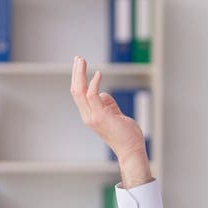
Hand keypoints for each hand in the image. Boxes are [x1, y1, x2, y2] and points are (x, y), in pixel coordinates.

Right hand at [70, 56, 152, 186]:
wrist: (131, 150)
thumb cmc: (127, 135)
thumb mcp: (116, 115)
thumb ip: (109, 104)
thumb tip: (103, 93)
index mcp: (90, 116)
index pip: (78, 95)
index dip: (77, 79)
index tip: (80, 65)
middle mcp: (88, 116)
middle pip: (75, 91)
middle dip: (76, 73)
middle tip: (78, 58)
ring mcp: (93, 117)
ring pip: (79, 91)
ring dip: (80, 73)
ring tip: (82, 60)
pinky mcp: (101, 116)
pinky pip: (93, 95)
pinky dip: (94, 83)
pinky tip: (99, 73)